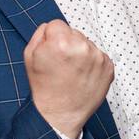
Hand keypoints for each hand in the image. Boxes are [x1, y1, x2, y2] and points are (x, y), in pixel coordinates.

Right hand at [24, 19, 114, 136]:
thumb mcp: (30, 56)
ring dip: (81, 54)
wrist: (59, 114)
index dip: (52, 38)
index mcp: (61, 42)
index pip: (57, 24)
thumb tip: (52, 27)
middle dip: (68, 45)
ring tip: (73, 73)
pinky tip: (83, 76)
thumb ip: (40, 34)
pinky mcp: (109, 68)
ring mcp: (98, 58)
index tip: (52, 53)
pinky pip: (99, 56)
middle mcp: (82, 47)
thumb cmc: (45, 88)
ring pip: (87, 44)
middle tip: (62, 65)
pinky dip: (92, 64)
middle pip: (74, 33)